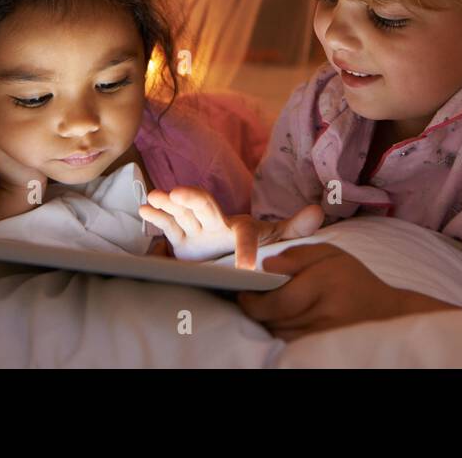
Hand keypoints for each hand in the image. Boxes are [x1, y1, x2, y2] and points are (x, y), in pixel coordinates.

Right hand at [139, 187, 323, 265]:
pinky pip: (169, 227)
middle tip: (178, 193)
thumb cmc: (258, 245)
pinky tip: (143, 209)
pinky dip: (156, 218)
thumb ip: (294, 228)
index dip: (247, 249)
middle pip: (205, 207)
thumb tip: (318, 211)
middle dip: (193, 199)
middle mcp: (216, 223)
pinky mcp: (182, 239)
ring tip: (154, 197)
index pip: (245, 234)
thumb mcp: (277, 238)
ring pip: (182, 213)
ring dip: (168, 205)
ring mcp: (197, 229)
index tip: (246, 268)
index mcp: (240, 227)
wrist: (235, 252)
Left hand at [236, 244, 413, 340]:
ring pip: (280, 334)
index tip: (242, 293)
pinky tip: (281, 322)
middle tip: (248, 301)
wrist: (384, 312)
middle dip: (257, 311)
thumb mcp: (329, 254)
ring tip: (266, 309)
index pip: (278, 300)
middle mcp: (326, 311)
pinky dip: (281, 333)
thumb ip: (296, 255)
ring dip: (268, 323)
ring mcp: (325, 334)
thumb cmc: (352, 279)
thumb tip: (266, 266)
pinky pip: (290, 343)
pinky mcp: (322, 347)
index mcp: (326, 282)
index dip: (254, 301)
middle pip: (275, 319)